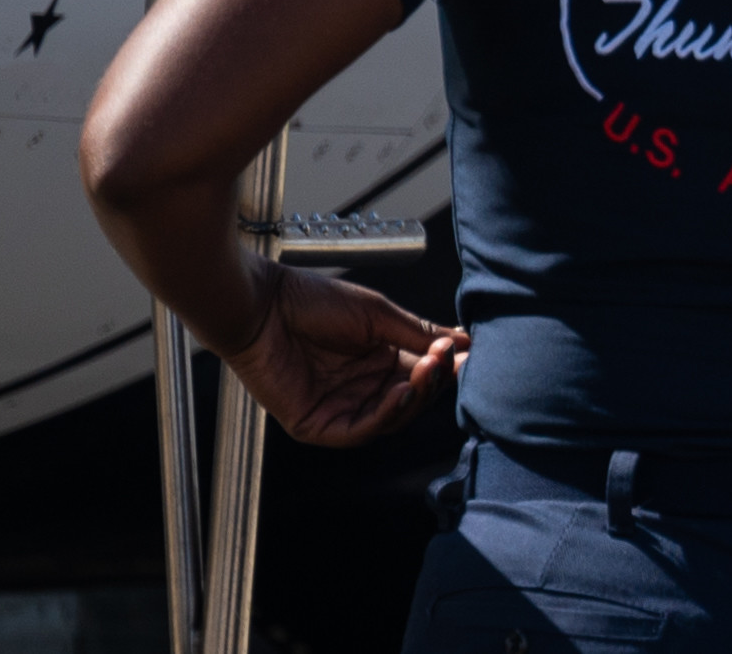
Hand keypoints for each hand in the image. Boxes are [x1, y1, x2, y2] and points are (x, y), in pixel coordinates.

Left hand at [221, 259, 466, 446]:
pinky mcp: (316, 425)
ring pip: (391, 419)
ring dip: (415, 398)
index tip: (467, 351)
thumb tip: (464, 342)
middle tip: (446, 359)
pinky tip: (402, 393)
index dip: (445, 366)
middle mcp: (361, 388)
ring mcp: (339, 408)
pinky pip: (359, 430)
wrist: (263, 306)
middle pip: (412, 399)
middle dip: (434, 382)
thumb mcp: (378, 315)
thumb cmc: (314, 302)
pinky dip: (385, 415)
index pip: (422, 374)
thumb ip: (418, 334)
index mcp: (378, 361)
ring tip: (428, 372)